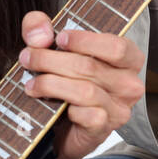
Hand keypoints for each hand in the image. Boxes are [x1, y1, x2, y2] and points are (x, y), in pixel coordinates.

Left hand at [15, 11, 144, 158]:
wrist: (62, 126)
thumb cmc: (65, 80)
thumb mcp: (51, 47)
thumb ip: (40, 29)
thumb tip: (39, 33)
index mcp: (128, 59)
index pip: (116, 46)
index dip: (85, 40)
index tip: (58, 38)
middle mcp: (129, 84)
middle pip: (90, 66)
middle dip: (52, 60)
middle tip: (28, 58)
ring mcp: (119, 109)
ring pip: (85, 91)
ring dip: (51, 83)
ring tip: (31, 82)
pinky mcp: (104, 129)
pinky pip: (86, 114)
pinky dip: (64, 107)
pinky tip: (50, 103)